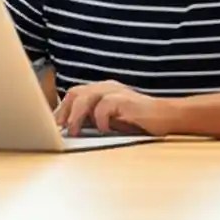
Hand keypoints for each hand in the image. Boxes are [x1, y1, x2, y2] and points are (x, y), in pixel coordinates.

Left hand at [53, 80, 176, 136]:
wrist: (165, 117)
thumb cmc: (137, 121)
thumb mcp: (110, 120)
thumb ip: (92, 119)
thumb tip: (70, 130)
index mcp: (100, 90)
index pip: (74, 95)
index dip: (61, 110)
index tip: (53, 127)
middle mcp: (106, 87)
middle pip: (75, 92)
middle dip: (64, 111)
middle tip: (58, 129)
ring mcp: (115, 91)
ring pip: (85, 96)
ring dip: (76, 116)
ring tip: (73, 132)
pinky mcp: (125, 100)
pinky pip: (105, 106)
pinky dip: (100, 119)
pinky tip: (103, 130)